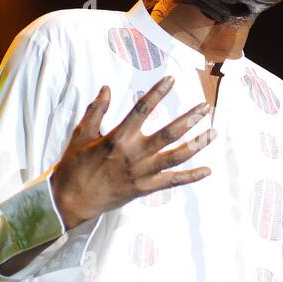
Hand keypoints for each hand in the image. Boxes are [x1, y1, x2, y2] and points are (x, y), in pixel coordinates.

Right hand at [50, 76, 215, 228]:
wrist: (69, 201)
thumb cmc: (74, 166)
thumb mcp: (82, 134)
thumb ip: (96, 110)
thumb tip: (107, 88)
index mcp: (117, 138)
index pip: (143, 109)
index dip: (158, 92)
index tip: (172, 80)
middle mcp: (133, 154)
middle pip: (169, 134)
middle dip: (190, 119)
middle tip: (205, 107)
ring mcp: (141, 173)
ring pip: (176, 157)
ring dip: (197, 144)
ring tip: (213, 133)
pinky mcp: (144, 189)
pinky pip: (172, 182)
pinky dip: (191, 177)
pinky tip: (207, 170)